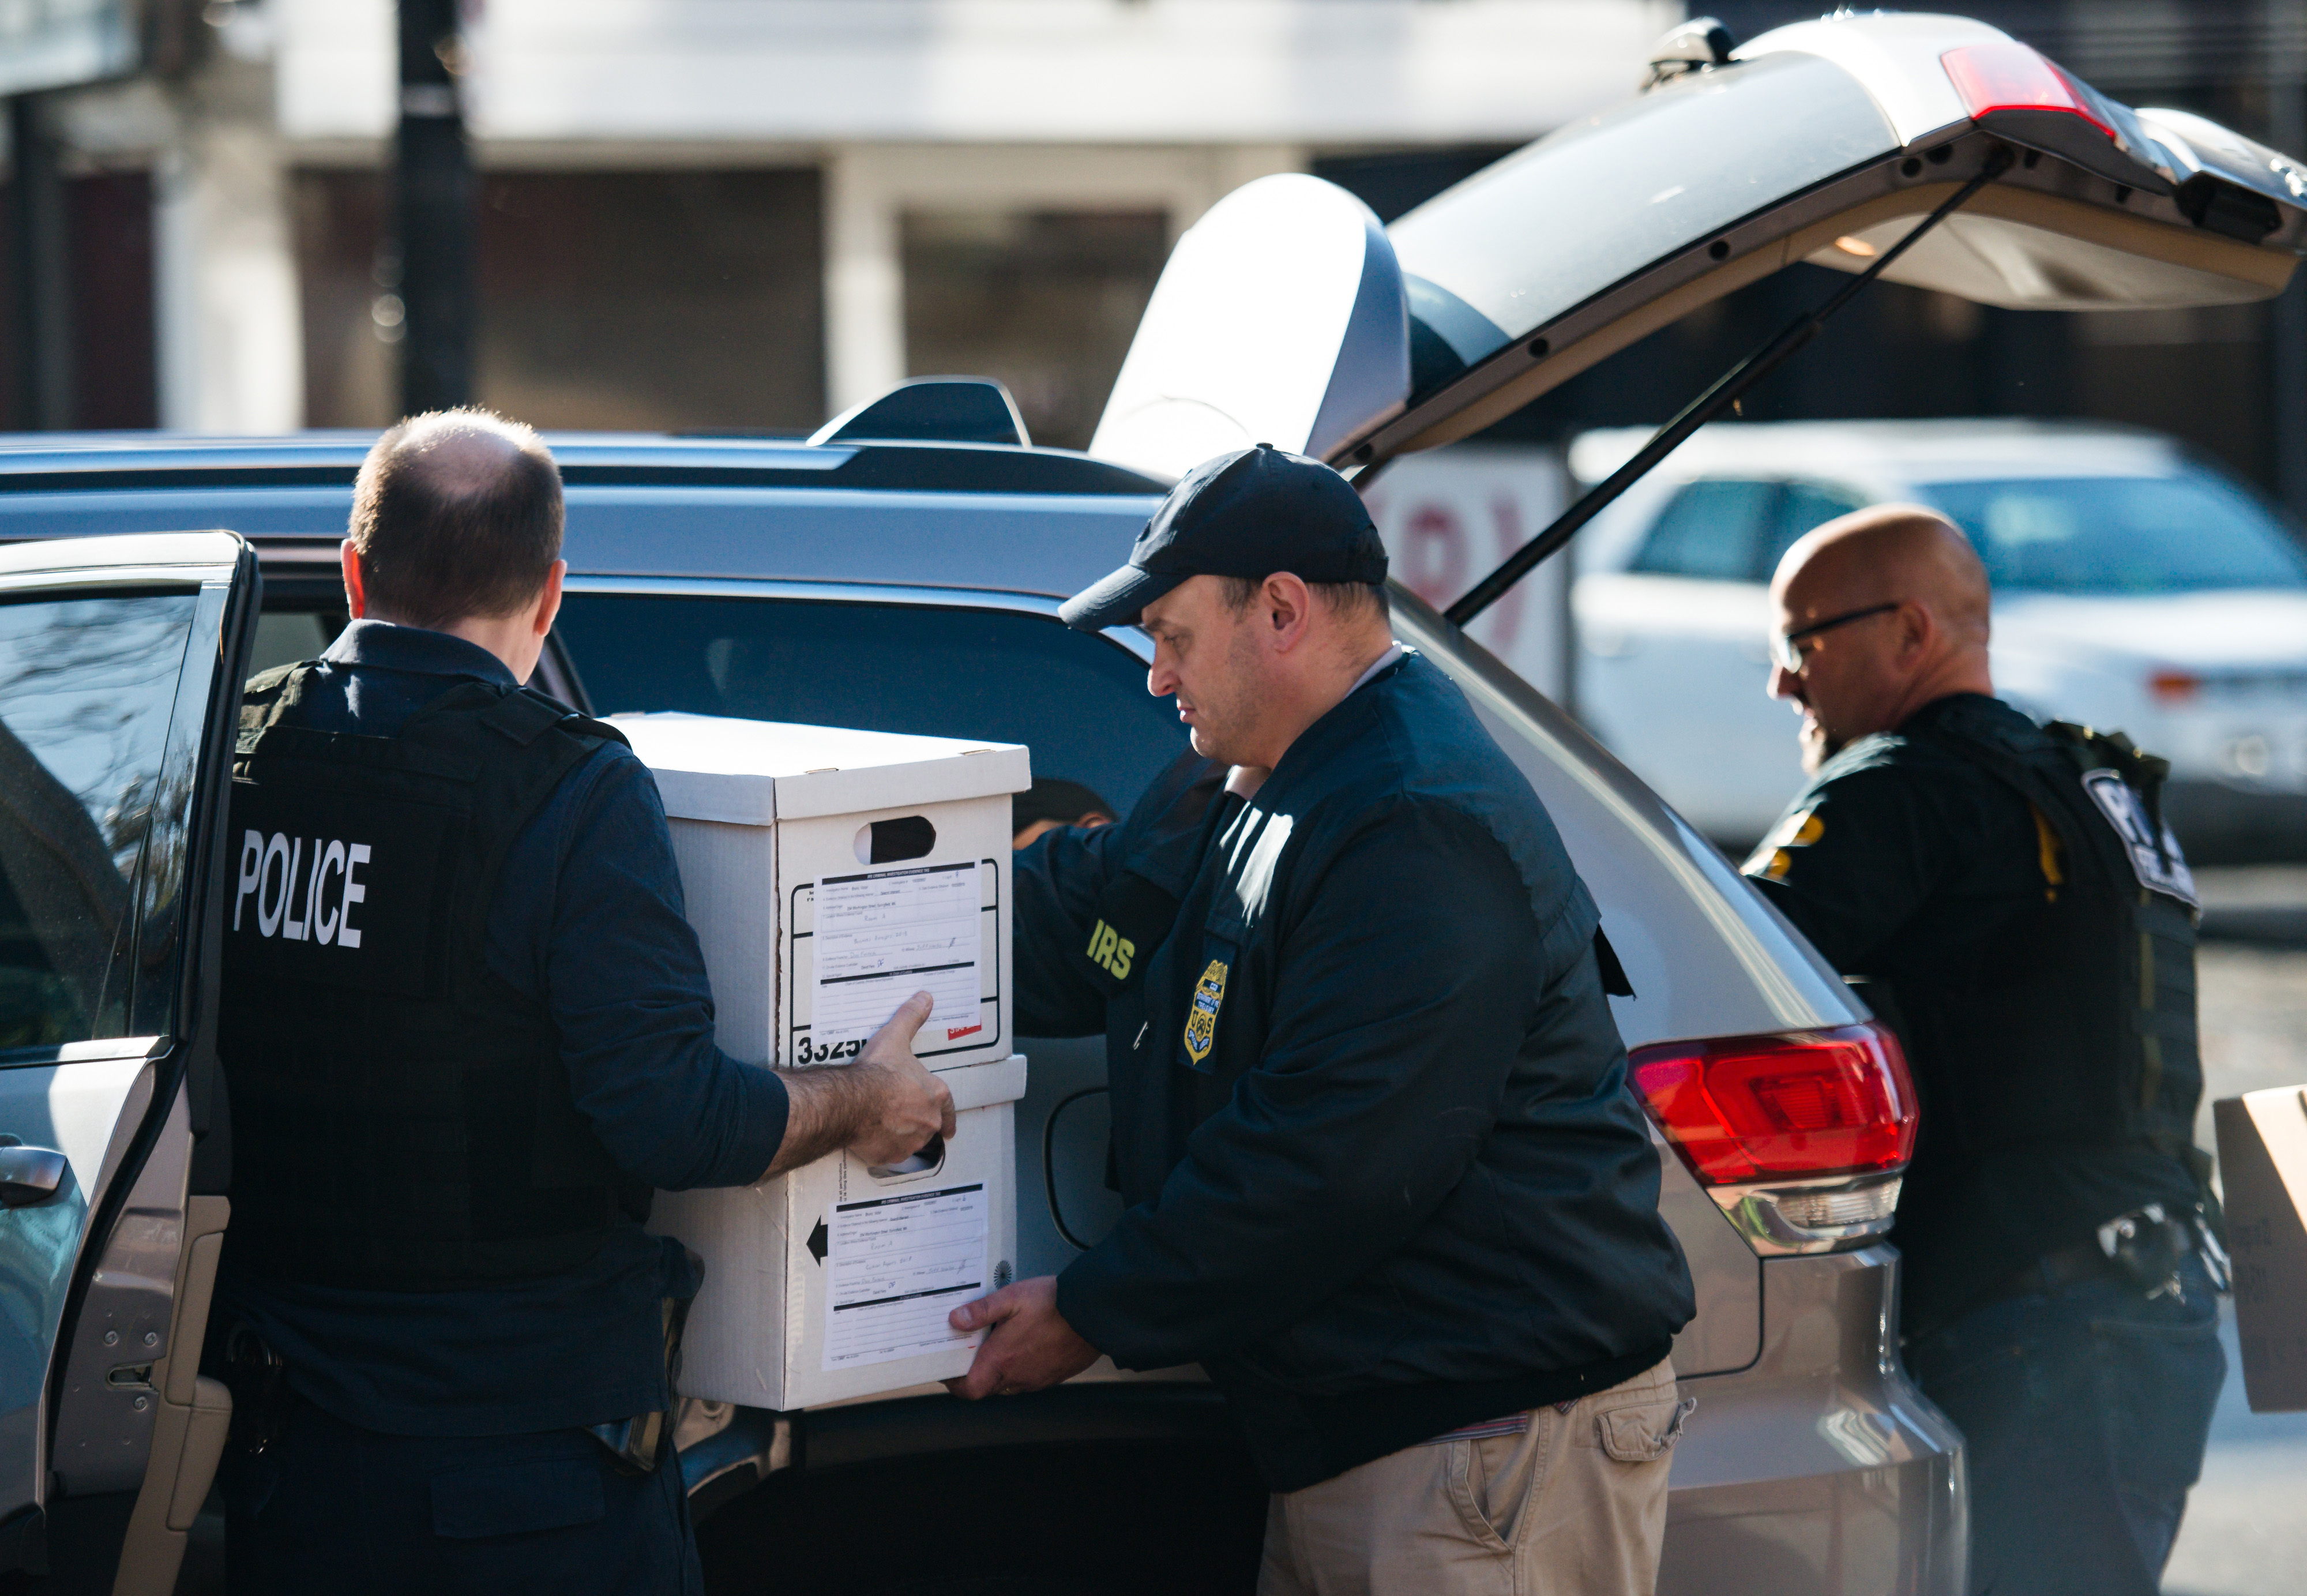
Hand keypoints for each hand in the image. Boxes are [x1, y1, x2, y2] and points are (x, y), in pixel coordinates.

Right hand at [844, 991, 956, 1165]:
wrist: (853, 1100)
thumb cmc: (877, 1072)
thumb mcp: (895, 1038)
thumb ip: (911, 1018)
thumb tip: (924, 998)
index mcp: (934, 1095)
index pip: (948, 1108)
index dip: (949, 1115)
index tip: (949, 1128)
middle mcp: (928, 1121)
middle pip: (929, 1125)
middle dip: (917, 1121)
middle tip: (901, 1115)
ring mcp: (910, 1141)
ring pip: (911, 1141)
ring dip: (902, 1135)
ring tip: (884, 1124)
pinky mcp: (890, 1154)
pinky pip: (890, 1153)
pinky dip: (883, 1147)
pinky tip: (871, 1137)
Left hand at [943, 1276, 1099, 1398]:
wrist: (1094, 1313)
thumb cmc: (1055, 1305)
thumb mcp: (1012, 1297)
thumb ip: (982, 1310)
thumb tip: (956, 1320)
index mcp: (1002, 1360)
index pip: (969, 1389)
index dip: (954, 1382)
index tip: (949, 1369)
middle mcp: (1018, 1376)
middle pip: (986, 1386)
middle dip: (976, 1371)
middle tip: (973, 1349)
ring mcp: (1037, 1379)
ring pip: (1008, 1383)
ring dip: (1000, 1368)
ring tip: (1001, 1342)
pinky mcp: (1053, 1376)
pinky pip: (1028, 1378)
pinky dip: (1021, 1366)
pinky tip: (1026, 1343)